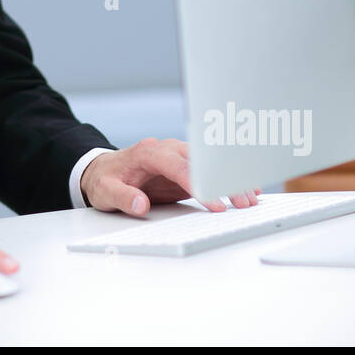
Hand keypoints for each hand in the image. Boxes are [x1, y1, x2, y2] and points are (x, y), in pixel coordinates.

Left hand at [80, 138, 260, 214]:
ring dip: (230, 180)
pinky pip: (208, 171)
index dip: (198, 184)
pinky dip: (226, 179)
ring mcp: (177, 157)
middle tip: (243, 201)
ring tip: (251, 197)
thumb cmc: (105, 179)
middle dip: (223, 181)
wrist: (102, 170)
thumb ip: (122, 197)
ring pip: (209, 165)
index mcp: (149, 152)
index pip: (179, 166)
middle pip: (201, 163)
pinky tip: (245, 188)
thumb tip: (140, 205)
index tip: (215, 203)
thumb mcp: (105, 191)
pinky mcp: (184, 168)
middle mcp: (167, 150)